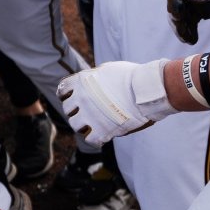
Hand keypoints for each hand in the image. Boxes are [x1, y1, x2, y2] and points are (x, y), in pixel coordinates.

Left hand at [57, 59, 175, 144]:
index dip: (67, 96)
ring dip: (83, 126)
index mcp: (81, 81)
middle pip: (68, 109)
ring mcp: (89, 115)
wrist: (146, 89)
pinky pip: (90, 140)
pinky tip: (102, 136)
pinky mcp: (102, 130)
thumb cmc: (132, 76)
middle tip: (87, 113)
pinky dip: (95, 139)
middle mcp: (81, 98)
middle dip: (76, 111)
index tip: (74, 99)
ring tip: (94, 125)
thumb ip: (94, 77)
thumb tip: (92, 81)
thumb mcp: (107, 69)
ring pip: (75, 125)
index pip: (62, 90)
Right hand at [164, 0, 209, 43]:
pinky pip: (189, 22)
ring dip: (182, 29)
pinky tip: (193, 40)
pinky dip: (189, 31)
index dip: (173, 4)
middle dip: (177, 21)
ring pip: (180, 18)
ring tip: (189, 40)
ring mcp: (189, 2)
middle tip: (184, 34)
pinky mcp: (196, 11)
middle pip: (174, 7)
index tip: (178, 16)